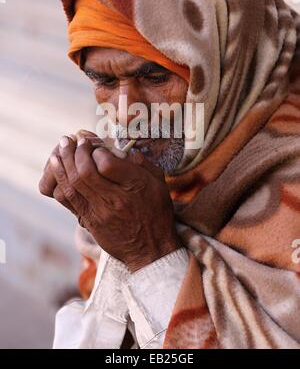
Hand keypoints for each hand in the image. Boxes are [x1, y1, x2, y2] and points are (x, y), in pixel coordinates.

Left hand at [39, 134, 181, 271]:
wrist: (151, 249)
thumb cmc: (156, 212)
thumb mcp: (159, 184)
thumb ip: (143, 163)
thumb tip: (125, 149)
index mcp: (135, 187)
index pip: (106, 164)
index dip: (96, 151)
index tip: (94, 144)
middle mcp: (116, 200)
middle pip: (86, 172)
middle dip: (75, 151)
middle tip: (72, 139)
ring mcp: (100, 212)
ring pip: (73, 184)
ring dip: (63, 162)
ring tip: (61, 147)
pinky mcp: (89, 221)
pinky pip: (68, 198)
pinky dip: (60, 179)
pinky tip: (56, 165)